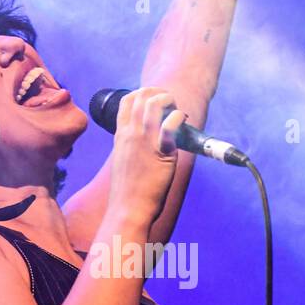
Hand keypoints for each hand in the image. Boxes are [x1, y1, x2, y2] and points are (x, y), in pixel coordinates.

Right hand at [106, 87, 184, 229]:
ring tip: (178, 112)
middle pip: (141, 96)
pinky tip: (183, 121)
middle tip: (171, 104)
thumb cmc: (127, 192)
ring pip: (154, 104)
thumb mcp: (122, 162)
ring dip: (170, 101)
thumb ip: (131, 148)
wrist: (128, 210)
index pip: (127, 101)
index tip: (156, 101)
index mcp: (121, 136)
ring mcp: (144, 142)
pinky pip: (171, 126)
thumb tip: (145, 144)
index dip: (143, 93)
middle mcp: (131, 134)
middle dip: (159, 93)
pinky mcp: (161, 153)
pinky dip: (179, 117)